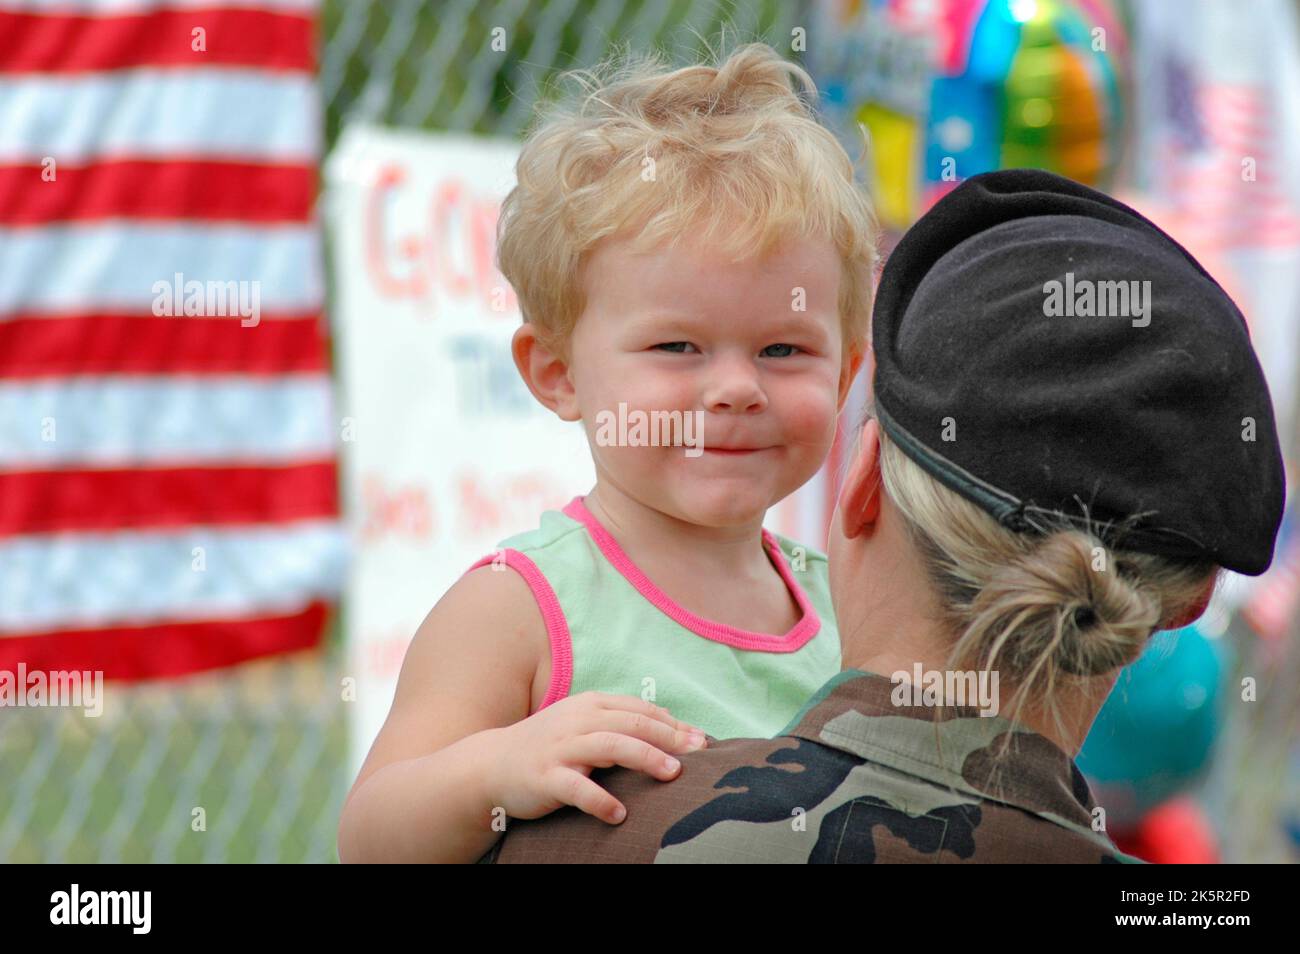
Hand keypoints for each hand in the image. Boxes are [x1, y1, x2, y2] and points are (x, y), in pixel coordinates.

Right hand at [483, 692, 707, 824]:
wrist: (492, 764)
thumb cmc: (550, 746)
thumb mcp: (584, 725)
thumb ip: (620, 723)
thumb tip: (672, 727)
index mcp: (590, 705)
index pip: (638, 709)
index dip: (672, 723)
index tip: (701, 739)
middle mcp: (577, 721)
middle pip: (631, 724)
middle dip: (668, 737)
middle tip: (697, 753)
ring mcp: (560, 748)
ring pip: (610, 747)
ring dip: (645, 758)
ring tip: (673, 774)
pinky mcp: (545, 777)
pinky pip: (577, 788)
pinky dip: (600, 800)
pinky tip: (621, 814)